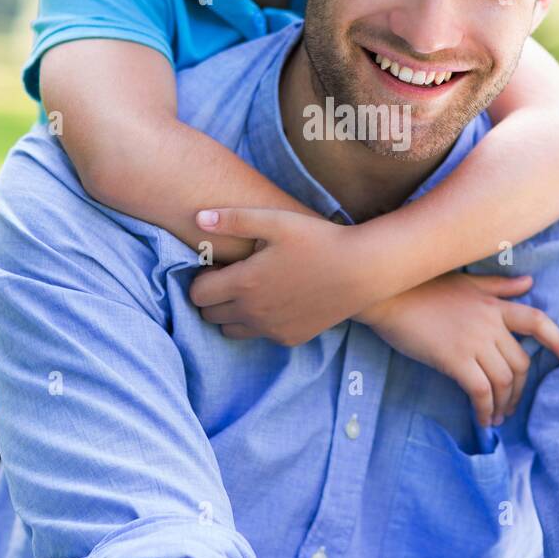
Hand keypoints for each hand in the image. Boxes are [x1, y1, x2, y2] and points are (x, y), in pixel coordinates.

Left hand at [190, 208, 372, 345]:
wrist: (361, 270)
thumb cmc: (318, 239)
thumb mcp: (275, 221)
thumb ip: (233, 219)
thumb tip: (198, 218)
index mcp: (243, 284)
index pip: (197, 293)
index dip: (202, 277)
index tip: (220, 264)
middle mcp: (252, 313)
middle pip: (209, 315)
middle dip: (213, 296)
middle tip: (233, 275)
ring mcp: (271, 330)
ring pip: (230, 331)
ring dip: (231, 313)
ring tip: (251, 289)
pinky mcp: (290, 338)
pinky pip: (260, 335)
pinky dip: (259, 322)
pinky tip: (277, 299)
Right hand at [361, 271, 558, 426]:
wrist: (387, 293)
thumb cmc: (421, 287)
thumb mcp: (465, 282)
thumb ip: (498, 286)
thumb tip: (529, 283)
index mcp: (494, 304)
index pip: (537, 320)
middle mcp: (489, 323)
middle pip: (521, 362)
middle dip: (521, 388)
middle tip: (511, 404)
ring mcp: (473, 341)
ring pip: (504, 380)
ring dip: (505, 403)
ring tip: (498, 416)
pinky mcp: (454, 359)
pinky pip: (481, 391)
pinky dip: (486, 408)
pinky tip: (482, 419)